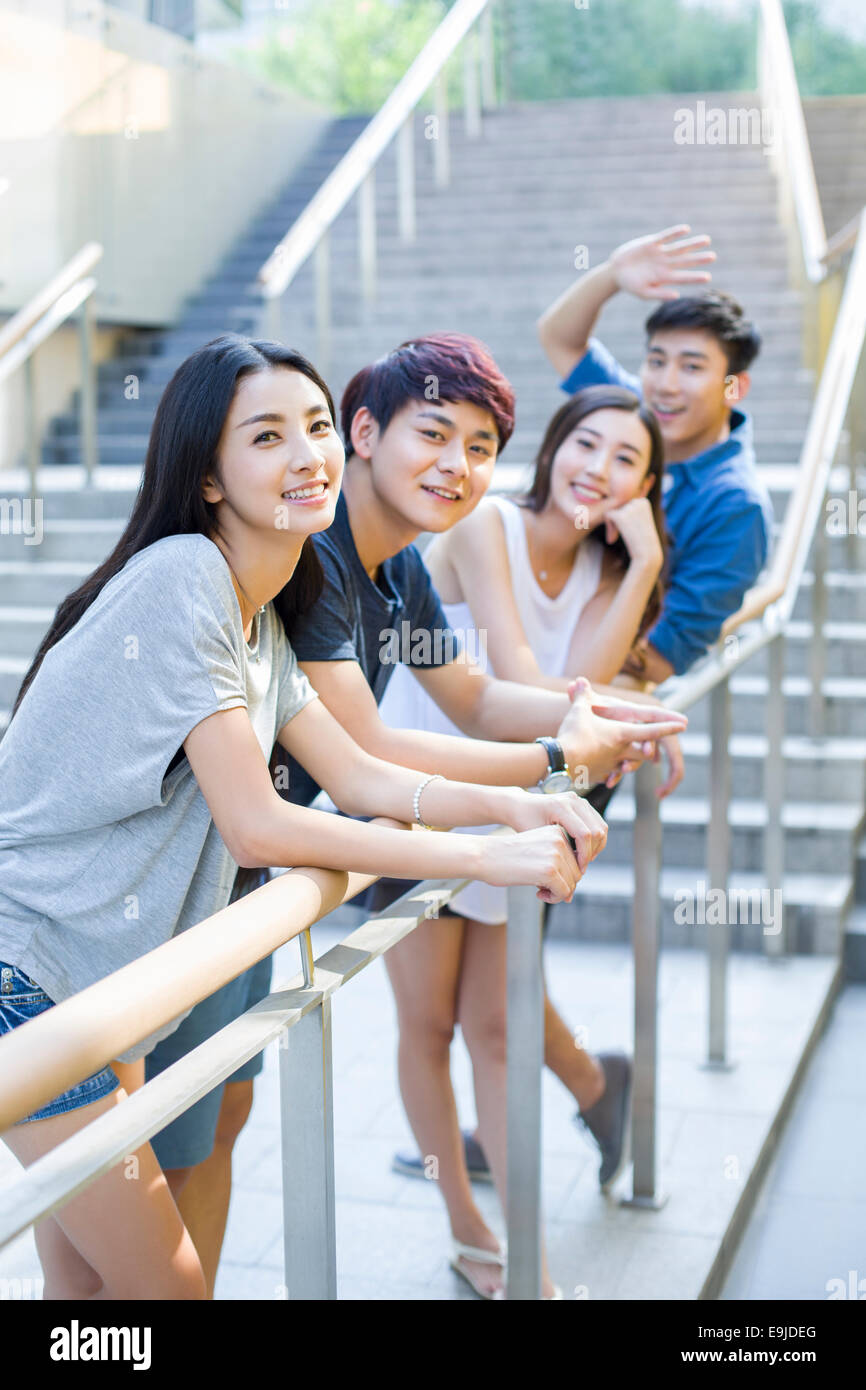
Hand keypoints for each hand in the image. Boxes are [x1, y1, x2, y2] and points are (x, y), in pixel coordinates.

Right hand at [478, 825, 582, 904]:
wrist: (484, 856)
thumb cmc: (506, 857)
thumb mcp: (536, 853)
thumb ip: (556, 867)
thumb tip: (570, 895)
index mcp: (557, 832)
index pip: (575, 859)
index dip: (564, 874)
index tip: (546, 879)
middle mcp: (559, 840)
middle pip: (577, 872)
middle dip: (562, 885)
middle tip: (543, 889)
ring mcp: (556, 854)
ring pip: (573, 883)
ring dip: (558, 893)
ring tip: (540, 892)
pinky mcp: (550, 870)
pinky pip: (564, 892)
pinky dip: (554, 898)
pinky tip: (539, 895)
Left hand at [505, 787, 607, 873]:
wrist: (520, 805)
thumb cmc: (523, 826)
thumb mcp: (536, 845)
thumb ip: (553, 868)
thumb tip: (568, 899)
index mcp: (560, 806)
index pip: (584, 834)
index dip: (585, 856)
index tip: (579, 871)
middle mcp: (573, 800)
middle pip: (597, 830)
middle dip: (592, 853)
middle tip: (581, 868)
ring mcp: (579, 799)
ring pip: (601, 827)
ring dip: (596, 848)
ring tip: (582, 861)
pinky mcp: (582, 803)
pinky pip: (598, 824)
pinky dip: (595, 840)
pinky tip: (583, 852)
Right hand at [557, 677, 686, 785]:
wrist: (560, 762)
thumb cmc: (573, 734)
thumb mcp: (578, 710)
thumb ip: (582, 695)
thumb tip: (579, 681)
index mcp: (622, 733)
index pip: (652, 730)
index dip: (669, 726)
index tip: (684, 724)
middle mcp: (622, 751)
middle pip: (645, 754)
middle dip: (649, 753)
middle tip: (652, 753)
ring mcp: (612, 766)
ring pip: (628, 767)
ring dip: (628, 765)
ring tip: (623, 764)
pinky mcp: (600, 776)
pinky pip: (609, 775)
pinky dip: (608, 773)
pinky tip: (602, 771)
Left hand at [603, 496, 663, 571]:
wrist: (647, 554)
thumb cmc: (643, 541)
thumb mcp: (640, 521)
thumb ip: (630, 511)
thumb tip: (616, 502)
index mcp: (643, 501)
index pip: (626, 503)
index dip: (624, 516)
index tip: (630, 528)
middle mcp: (637, 501)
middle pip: (618, 506)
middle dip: (617, 519)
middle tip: (622, 535)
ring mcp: (629, 508)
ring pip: (612, 511)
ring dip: (612, 524)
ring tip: (616, 537)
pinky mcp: (620, 516)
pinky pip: (607, 515)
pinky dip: (608, 527)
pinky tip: (612, 540)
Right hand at [609, 224, 714, 301]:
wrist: (616, 271)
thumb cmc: (630, 285)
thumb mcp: (643, 293)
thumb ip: (659, 294)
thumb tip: (677, 296)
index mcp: (665, 278)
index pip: (683, 277)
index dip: (695, 277)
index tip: (708, 277)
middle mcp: (666, 264)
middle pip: (685, 261)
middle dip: (698, 259)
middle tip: (713, 257)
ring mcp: (660, 253)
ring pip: (679, 247)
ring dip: (692, 244)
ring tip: (706, 240)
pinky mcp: (652, 243)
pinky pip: (666, 237)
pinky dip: (674, 233)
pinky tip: (685, 230)